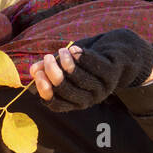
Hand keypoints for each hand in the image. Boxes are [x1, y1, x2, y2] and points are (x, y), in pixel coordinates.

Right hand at [31, 28, 152, 111]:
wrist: (119, 55)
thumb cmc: (87, 62)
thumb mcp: (66, 64)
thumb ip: (50, 68)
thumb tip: (32, 70)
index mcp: (75, 101)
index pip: (56, 104)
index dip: (45, 91)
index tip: (37, 75)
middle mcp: (89, 99)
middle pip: (67, 90)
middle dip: (54, 73)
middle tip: (47, 57)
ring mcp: (102, 88)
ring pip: (81, 79)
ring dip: (68, 64)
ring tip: (61, 51)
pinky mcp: (112, 75)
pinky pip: (96, 67)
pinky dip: (83, 58)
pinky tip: (74, 49)